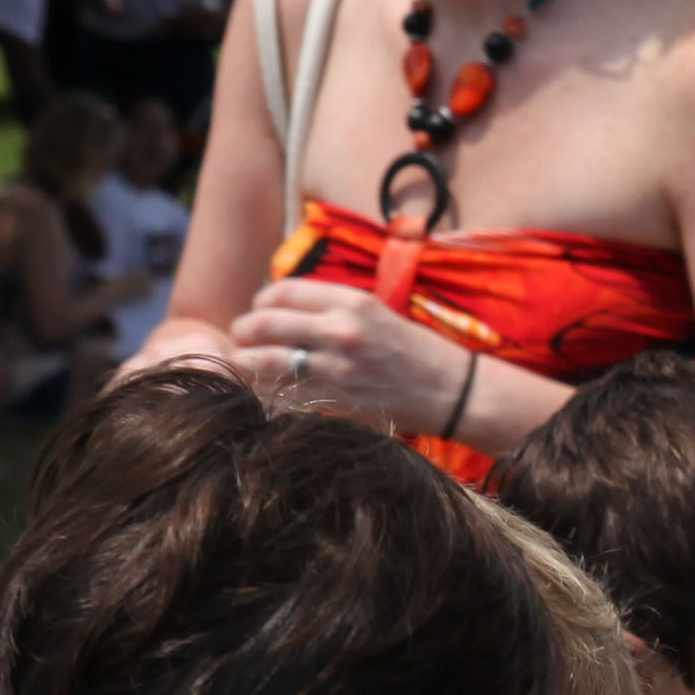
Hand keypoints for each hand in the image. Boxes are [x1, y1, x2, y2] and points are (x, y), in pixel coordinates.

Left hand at [229, 274, 458, 433]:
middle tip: (242, 338)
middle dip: (243, 331)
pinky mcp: (335, 403)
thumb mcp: (376, 312)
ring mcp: (336, 370)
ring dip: (246, 363)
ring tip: (245, 364)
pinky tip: (268, 391)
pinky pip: (281, 396)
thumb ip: (330, 307)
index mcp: (352, 303)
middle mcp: (340, 332)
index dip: (261, 300)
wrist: (452, 392)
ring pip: (263, 363)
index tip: (260, 309)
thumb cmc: (414, 351)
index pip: (282, 291)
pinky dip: (267, 393)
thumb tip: (280, 307)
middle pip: (263, 324)